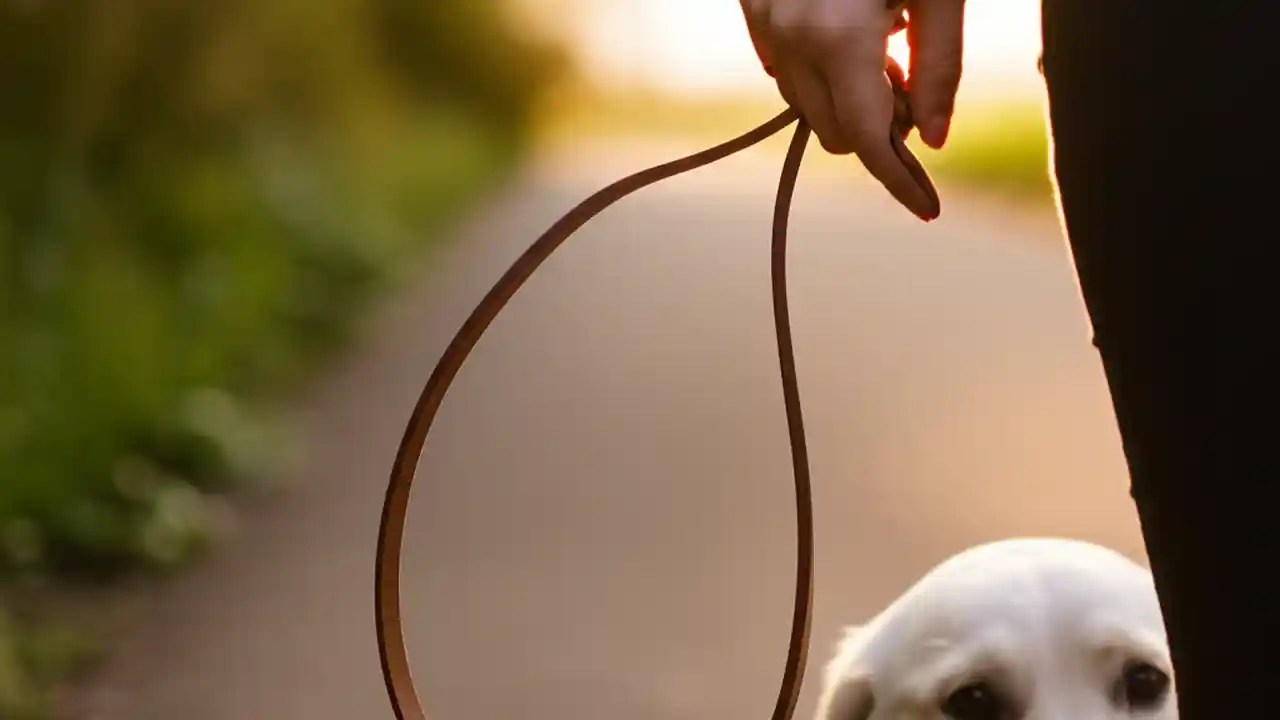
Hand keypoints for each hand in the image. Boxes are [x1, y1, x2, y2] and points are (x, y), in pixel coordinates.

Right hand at [739, 0, 964, 219]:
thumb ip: (939, 67)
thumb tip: (932, 140)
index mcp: (840, 34)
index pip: (867, 138)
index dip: (899, 180)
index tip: (928, 210)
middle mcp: (790, 37)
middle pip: (832, 132)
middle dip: (876, 130)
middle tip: (909, 84)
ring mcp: (764, 22)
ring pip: (802, 103)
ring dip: (843, 99)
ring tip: (881, 47)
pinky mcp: (752, 5)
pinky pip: (780, 65)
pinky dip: (815, 69)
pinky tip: (847, 28)